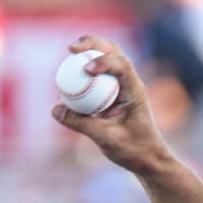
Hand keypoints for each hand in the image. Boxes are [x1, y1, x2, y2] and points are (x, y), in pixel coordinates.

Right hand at [50, 36, 168, 173]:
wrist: (147, 158)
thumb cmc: (134, 150)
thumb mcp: (106, 139)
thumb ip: (81, 124)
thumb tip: (55, 108)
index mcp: (135, 91)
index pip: (123, 65)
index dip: (104, 61)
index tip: (85, 69)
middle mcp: (130, 83)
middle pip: (114, 51)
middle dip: (93, 43)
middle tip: (71, 47)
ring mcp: (121, 86)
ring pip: (106, 58)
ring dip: (88, 51)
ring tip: (70, 51)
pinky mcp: (112, 92)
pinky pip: (97, 75)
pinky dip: (84, 70)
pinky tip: (69, 75)